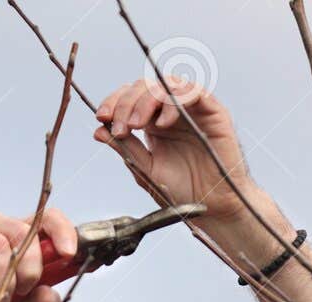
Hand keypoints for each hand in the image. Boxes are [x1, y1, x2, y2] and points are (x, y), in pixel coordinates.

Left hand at [94, 78, 254, 223]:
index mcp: (153, 123)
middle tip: (121, 126)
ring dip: (146, 100)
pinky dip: (174, 101)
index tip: (102, 117)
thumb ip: (125, 149)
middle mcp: (171, 112)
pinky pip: (193, 92)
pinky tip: (163, 123)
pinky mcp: (212, 111)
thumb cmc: (183, 192)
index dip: (114, 101)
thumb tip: (99, 131)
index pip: (130, 98)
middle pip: (145, 86)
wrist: (212, 208)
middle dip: (127, 103)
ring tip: (137, 124)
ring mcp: (192, 109)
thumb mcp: (146, 171)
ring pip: (166, 84)